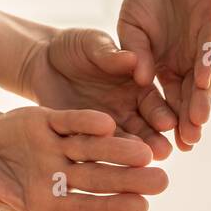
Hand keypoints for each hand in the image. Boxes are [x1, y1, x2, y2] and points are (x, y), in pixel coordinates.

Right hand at [0, 104, 167, 210]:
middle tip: (162, 182)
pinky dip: (88, 122)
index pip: (88, 209)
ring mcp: (62, 150)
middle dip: (131, 181)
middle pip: (102, 180)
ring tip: (150, 152)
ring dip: (122, 151)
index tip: (142, 209)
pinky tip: (110, 122)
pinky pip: (73, 122)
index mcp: (52, 205)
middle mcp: (64, 178)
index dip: (113, 208)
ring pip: (96, 151)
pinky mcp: (54, 123)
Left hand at [18, 27, 176, 161]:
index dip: (162, 113)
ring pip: (122, 143)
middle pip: (145, 129)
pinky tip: (107, 166)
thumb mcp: (91, 44)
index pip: (154, 103)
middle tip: (165, 153)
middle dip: (154, 140)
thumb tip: (132, 58)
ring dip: (132, 154)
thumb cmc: (73, 46)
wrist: (41, 62)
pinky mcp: (82, 137)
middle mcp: (128, 111)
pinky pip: (93, 148)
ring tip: (142, 164)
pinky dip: (100, 157)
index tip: (169, 123)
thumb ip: (109, 54)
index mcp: (138, 87)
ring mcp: (106, 127)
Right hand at [118, 0, 210, 151]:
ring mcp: (205, 49)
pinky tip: (203, 81)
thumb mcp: (131, 29)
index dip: (164, 124)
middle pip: (190, 100)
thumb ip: (134, 53)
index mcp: (168, 72)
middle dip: (189, 122)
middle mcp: (190, 67)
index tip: (159, 147)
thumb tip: (136, 79)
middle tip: (186, 144)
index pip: (167, 104)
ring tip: (197, 122)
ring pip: (206, 81)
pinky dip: (207, 64)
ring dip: (202, 101)